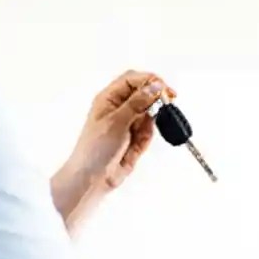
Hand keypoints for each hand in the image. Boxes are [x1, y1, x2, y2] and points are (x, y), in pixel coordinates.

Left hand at [69, 70, 173, 193]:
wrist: (93, 178)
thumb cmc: (95, 149)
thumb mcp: (117, 121)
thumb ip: (138, 102)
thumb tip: (155, 86)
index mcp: (109, 98)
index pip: (133, 79)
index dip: (150, 80)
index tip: (165, 89)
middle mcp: (119, 108)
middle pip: (144, 94)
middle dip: (155, 102)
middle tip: (165, 107)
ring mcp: (128, 123)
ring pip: (149, 114)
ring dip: (150, 123)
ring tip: (138, 137)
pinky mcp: (135, 138)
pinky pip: (149, 130)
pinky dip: (147, 137)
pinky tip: (135, 148)